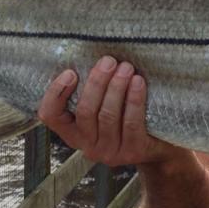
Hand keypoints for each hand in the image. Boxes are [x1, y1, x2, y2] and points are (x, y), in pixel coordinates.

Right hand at [37, 56, 177, 165]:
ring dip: (116, 87)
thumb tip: (88, 55)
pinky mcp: (133, 151)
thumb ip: (92, 91)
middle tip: (109, 61)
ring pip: (108, 116)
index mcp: (73, 133)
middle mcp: (88, 146)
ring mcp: (110, 151)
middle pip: (85, 111)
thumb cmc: (125, 117)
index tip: (70, 72)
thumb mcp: (103, 107)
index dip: (56, 94)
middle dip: (97, 82)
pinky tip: (138, 82)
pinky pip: (131, 123)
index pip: (51, 115)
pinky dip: (134, 100)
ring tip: (126, 67)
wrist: (157, 145)